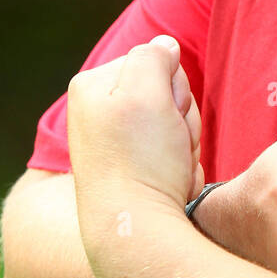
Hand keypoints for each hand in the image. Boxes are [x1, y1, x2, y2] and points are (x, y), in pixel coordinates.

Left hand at [67, 36, 202, 249]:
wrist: (138, 230)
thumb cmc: (139, 162)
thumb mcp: (146, 92)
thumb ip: (155, 57)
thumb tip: (165, 47)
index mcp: (92, 85)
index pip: (156, 60)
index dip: (173, 87)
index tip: (162, 117)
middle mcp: (99, 111)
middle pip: (168, 91)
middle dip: (180, 117)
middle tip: (167, 145)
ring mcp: (118, 142)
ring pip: (178, 122)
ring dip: (185, 144)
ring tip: (168, 166)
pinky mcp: (136, 168)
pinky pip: (176, 151)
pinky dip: (182, 166)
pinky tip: (169, 181)